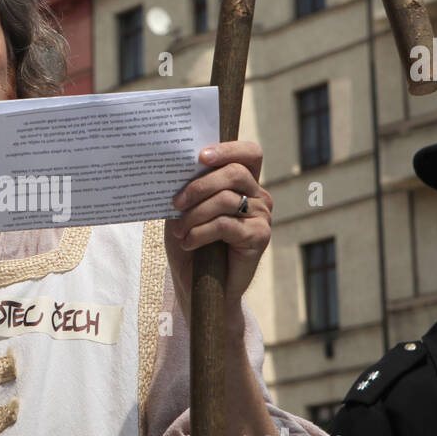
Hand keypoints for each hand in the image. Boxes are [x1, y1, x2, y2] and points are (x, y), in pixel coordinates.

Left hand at [166, 141, 272, 326]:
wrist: (200, 287)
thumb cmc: (191, 245)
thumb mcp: (184, 212)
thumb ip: (188, 189)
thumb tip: (174, 168)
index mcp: (243, 184)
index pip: (249, 154)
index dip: (228, 148)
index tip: (200, 156)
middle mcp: (258, 196)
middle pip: (233, 173)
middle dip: (199, 185)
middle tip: (175, 203)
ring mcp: (262, 216)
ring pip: (226, 199)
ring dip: (194, 214)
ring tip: (179, 231)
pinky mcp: (260, 236)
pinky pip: (225, 224)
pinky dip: (200, 232)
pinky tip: (188, 243)